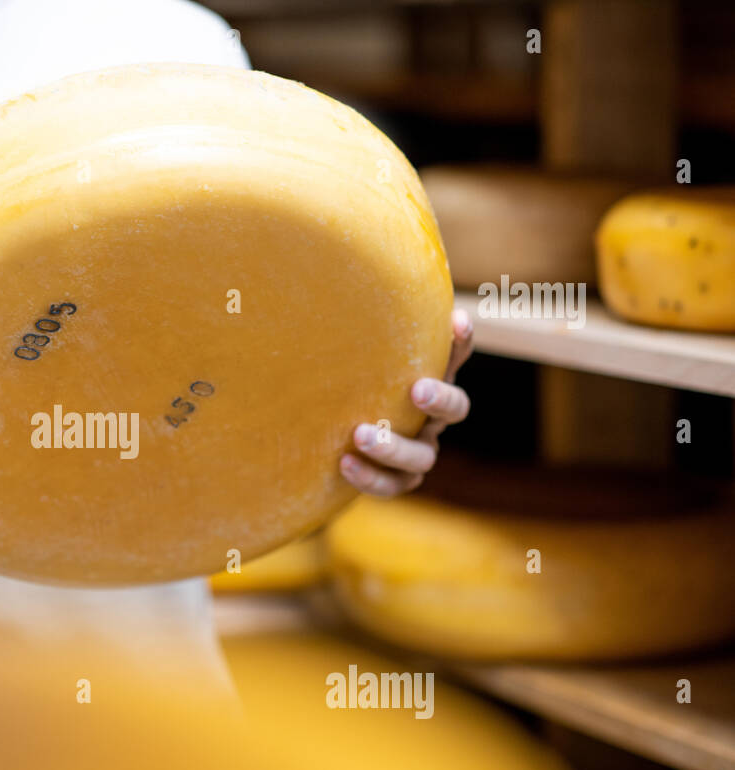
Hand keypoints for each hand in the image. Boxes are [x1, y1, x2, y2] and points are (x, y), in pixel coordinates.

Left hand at [340, 306, 472, 496]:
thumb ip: (354, 324)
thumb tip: (336, 265)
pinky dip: (372, 477)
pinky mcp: (397, 479)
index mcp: (429, 378)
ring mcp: (418, 450)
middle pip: (456, 410)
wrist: (327, 437)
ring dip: (394, 447)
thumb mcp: (347, 353)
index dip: (461, 341)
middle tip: (416, 389)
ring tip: (359, 434)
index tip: (455, 321)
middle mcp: (430, 416)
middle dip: (440, 398)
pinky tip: (343, 463)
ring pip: (424, 457)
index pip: (455, 356)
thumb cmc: (343, 379)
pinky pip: (394, 485)